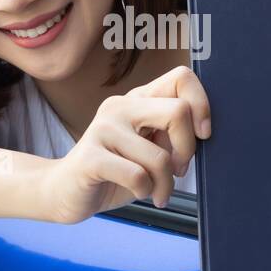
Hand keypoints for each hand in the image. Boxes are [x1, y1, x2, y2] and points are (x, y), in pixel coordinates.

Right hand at [41, 66, 211, 223]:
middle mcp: (120, 106)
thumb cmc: (116, 172)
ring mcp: (102, 129)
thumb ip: (172, 135)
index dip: (202, 105)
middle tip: (178, 171)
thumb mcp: (150, 149)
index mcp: (138, 99)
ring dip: (165, 185)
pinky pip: (138, 176)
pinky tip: (140, 193)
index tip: (202, 134)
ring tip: (156, 192)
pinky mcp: (90, 157)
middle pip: (179, 112)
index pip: (182, 78)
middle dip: (188, 150)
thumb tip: (205, 131)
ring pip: (161, 157)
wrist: (65, 192)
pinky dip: (146, 191)